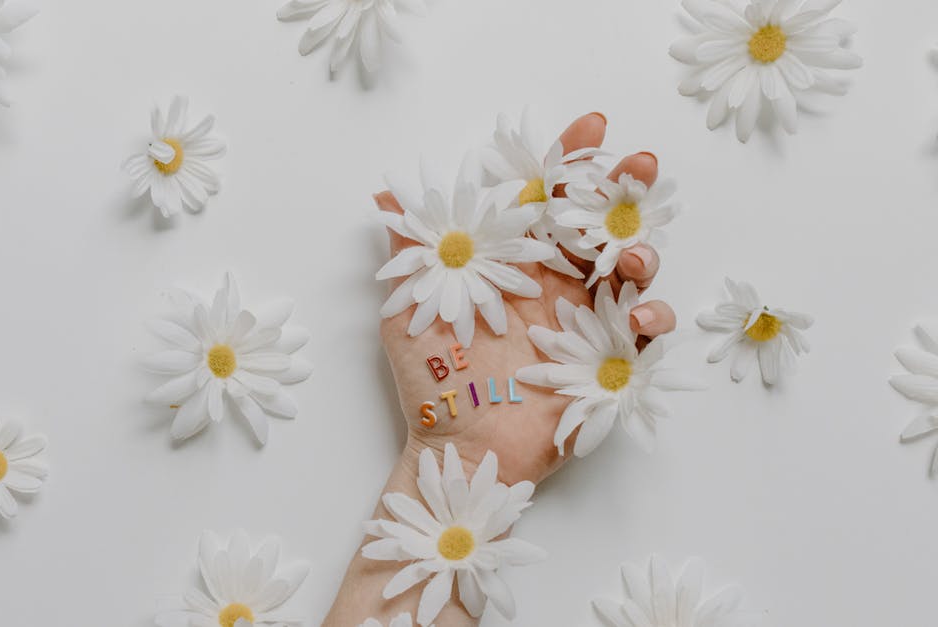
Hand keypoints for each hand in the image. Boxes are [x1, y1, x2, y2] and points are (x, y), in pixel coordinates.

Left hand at [376, 113, 677, 485]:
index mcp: (514, 260)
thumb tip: (387, 192)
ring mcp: (586, 319)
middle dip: (627, 189)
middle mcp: (556, 282)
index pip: (547, 198)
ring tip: (629, 257)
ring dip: (641, 252)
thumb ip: (412, 249)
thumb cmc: (433, 376)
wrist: (457, 444)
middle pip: (601, 223)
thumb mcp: (412, 305)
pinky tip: (638, 316)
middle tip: (641, 166)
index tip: (590, 125)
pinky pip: (645, 334)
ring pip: (631, 271)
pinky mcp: (608, 360)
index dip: (569, 160)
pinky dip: (652, 318)